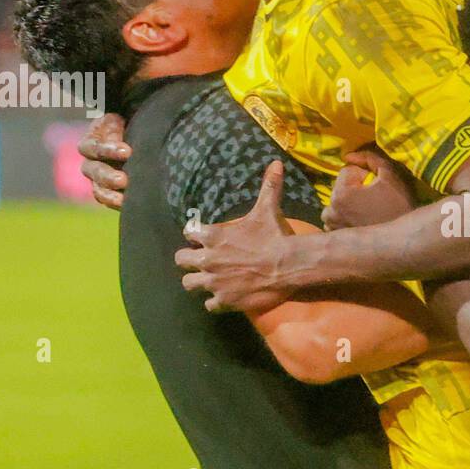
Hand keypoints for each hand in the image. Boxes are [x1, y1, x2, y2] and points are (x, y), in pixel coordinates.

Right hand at [78, 112, 129, 210]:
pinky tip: (127, 206)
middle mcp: (91, 162)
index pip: (93, 147)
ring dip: (110, 195)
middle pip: (93, 171)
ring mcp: (99, 179)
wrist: (135, 135)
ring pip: (98, 190)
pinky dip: (116, 204)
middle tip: (124, 180)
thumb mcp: (122, 119)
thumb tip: (118, 129)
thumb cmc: (129, 124)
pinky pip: (108, 200)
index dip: (107, 150)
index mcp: (92, 141)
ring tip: (124, 200)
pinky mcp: (109, 191)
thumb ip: (117, 124)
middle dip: (108, 176)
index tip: (127, 151)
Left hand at [175, 160, 303, 312]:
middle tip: (203, 261)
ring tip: (210, 281)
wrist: (288, 265)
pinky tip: (226, 297)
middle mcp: (208, 259)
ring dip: (198, 282)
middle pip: (181, 260)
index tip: (204, 237)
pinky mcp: (223, 300)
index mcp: (213, 236)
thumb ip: (268, 187)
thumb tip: (276, 163)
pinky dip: (215, 302)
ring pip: (189, 284)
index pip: (189, 233)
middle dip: (189, 260)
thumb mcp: (268, 209)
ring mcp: (214, 282)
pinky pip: (208, 305)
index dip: (195, 235)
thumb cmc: (274, 236)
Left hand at [323, 146, 417, 230]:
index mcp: (341, 194)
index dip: (363, 174)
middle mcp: (331, 212)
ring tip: (364, 210)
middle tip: (372, 197)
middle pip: (338, 188)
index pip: (346, 172)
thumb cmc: (399, 204)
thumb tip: (348, 156)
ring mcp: (333, 228)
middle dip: (352, 189)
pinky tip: (359, 222)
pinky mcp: (338, 239)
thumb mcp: (389, 175)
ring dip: (345, 204)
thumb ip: (369, 159)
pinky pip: (333, 223)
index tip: (376, 184)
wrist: (405, 238)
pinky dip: (342, 219)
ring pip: (333, 206)